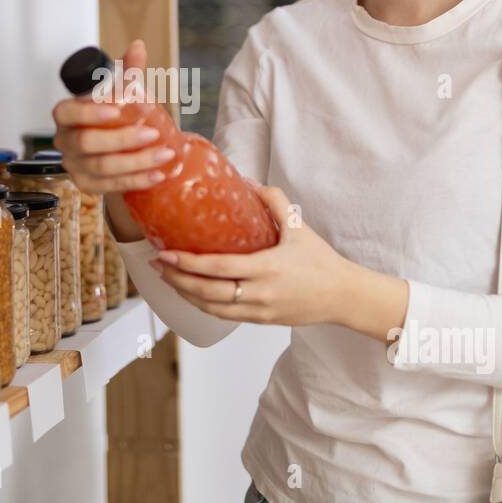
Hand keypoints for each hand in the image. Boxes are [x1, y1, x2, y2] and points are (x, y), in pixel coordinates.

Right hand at [51, 39, 173, 196]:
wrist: (114, 148)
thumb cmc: (112, 117)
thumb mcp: (120, 93)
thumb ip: (127, 71)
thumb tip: (138, 47)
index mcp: (66, 114)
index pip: (68, 112)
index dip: (89, 112)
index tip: (117, 109)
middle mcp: (65, 141)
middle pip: (87, 142)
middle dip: (122, 139)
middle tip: (153, 134)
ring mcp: (74, 166)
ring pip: (103, 167)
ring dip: (137, 162)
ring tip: (164, 155)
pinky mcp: (87, 185)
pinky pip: (111, 186)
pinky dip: (136, 181)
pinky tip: (157, 175)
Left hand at [146, 183, 371, 328]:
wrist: (343, 296)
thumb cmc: (321, 261)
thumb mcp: (299, 226)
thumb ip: (274, 201)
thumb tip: (249, 182)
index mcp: (266, 269)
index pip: (218, 268)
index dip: (188, 263)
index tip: (165, 253)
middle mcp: (259, 293)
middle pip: (206, 292)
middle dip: (176, 279)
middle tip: (157, 265)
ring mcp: (258, 311)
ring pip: (211, 308)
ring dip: (185, 294)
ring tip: (168, 278)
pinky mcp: (260, 321)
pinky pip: (224, 315)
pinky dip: (203, 305)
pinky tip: (191, 293)